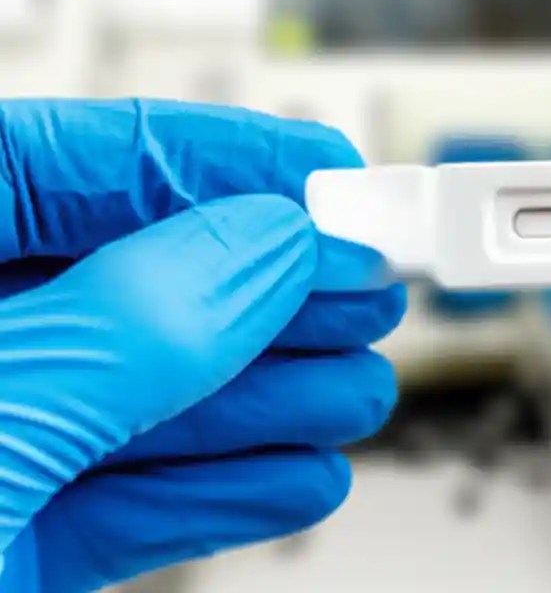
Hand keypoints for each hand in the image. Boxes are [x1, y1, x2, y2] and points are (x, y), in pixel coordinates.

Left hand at [0, 100, 405, 591]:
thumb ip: (130, 326)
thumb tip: (265, 246)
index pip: (51, 163)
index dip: (202, 156)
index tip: (325, 173)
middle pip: (122, 282)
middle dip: (259, 291)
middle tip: (363, 286)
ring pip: (139, 399)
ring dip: (267, 402)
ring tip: (357, 392)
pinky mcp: (5, 546)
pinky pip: (126, 505)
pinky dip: (222, 494)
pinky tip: (302, 476)